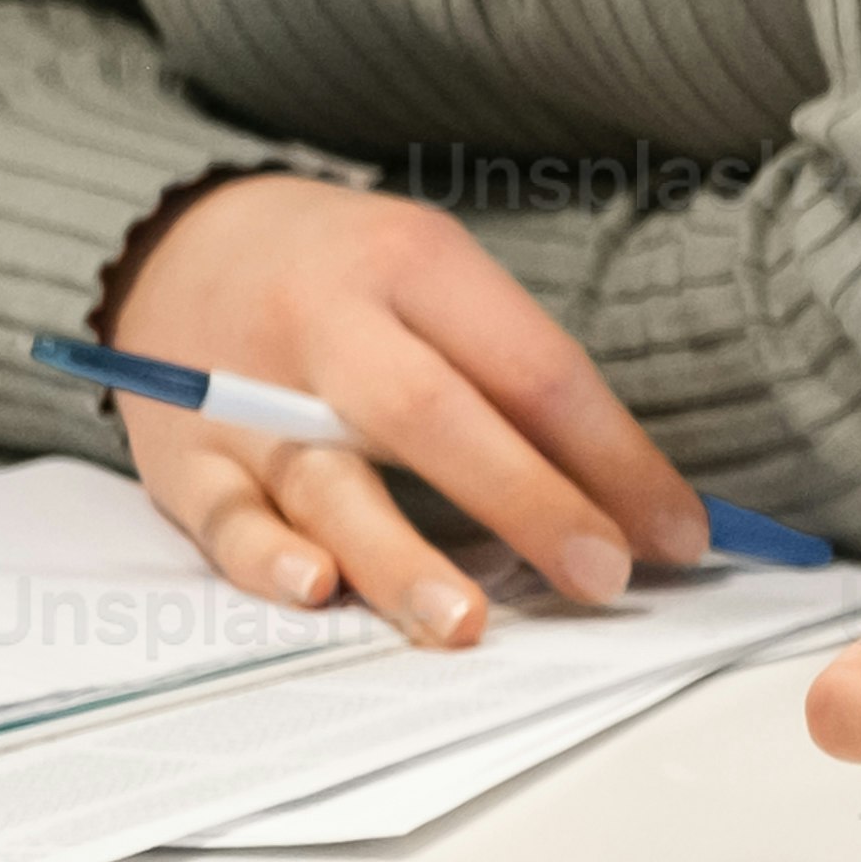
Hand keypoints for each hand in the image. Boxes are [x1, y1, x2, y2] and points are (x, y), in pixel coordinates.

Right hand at [105, 173, 707, 643]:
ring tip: (464, 621)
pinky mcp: (181, 458)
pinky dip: (266, 559)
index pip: (533, 369)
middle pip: (436, 416)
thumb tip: (621, 498)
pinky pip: (225, 517)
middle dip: (530, 503)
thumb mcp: (434, 277)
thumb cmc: (345, 275)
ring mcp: (244, 394)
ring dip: (401, 558)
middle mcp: (327, 324)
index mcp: (414, 262)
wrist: (181, 240)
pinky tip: (314, 588)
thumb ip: (508, 374)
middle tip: (607, 576)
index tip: (679, 534)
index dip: (615, 458)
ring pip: (328, 482)